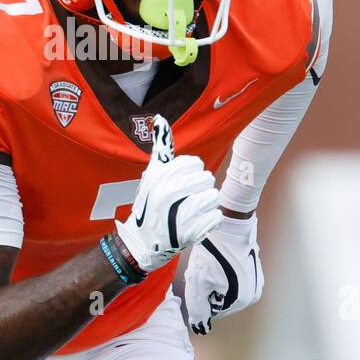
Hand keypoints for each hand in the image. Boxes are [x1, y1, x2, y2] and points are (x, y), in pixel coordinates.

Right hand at [114, 115, 222, 273]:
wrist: (142, 242)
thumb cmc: (151, 203)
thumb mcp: (152, 174)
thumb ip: (161, 147)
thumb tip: (159, 117)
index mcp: (160, 176)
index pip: (196, 163)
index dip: (191, 174)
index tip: (179, 185)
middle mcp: (167, 193)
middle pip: (207, 179)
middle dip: (201, 189)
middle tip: (186, 200)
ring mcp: (178, 214)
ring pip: (214, 197)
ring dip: (207, 205)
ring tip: (193, 212)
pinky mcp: (190, 233)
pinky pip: (217, 218)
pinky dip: (211, 221)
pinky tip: (198, 224)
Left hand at [185, 213, 263, 334]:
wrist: (229, 224)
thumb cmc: (212, 252)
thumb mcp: (199, 281)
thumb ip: (199, 309)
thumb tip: (200, 327)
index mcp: (241, 300)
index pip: (213, 312)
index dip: (202, 296)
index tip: (202, 277)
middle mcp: (253, 295)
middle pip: (221, 302)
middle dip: (210, 290)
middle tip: (206, 270)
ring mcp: (256, 282)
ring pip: (228, 291)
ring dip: (217, 282)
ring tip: (213, 264)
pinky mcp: (255, 271)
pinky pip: (235, 281)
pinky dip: (225, 275)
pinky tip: (221, 260)